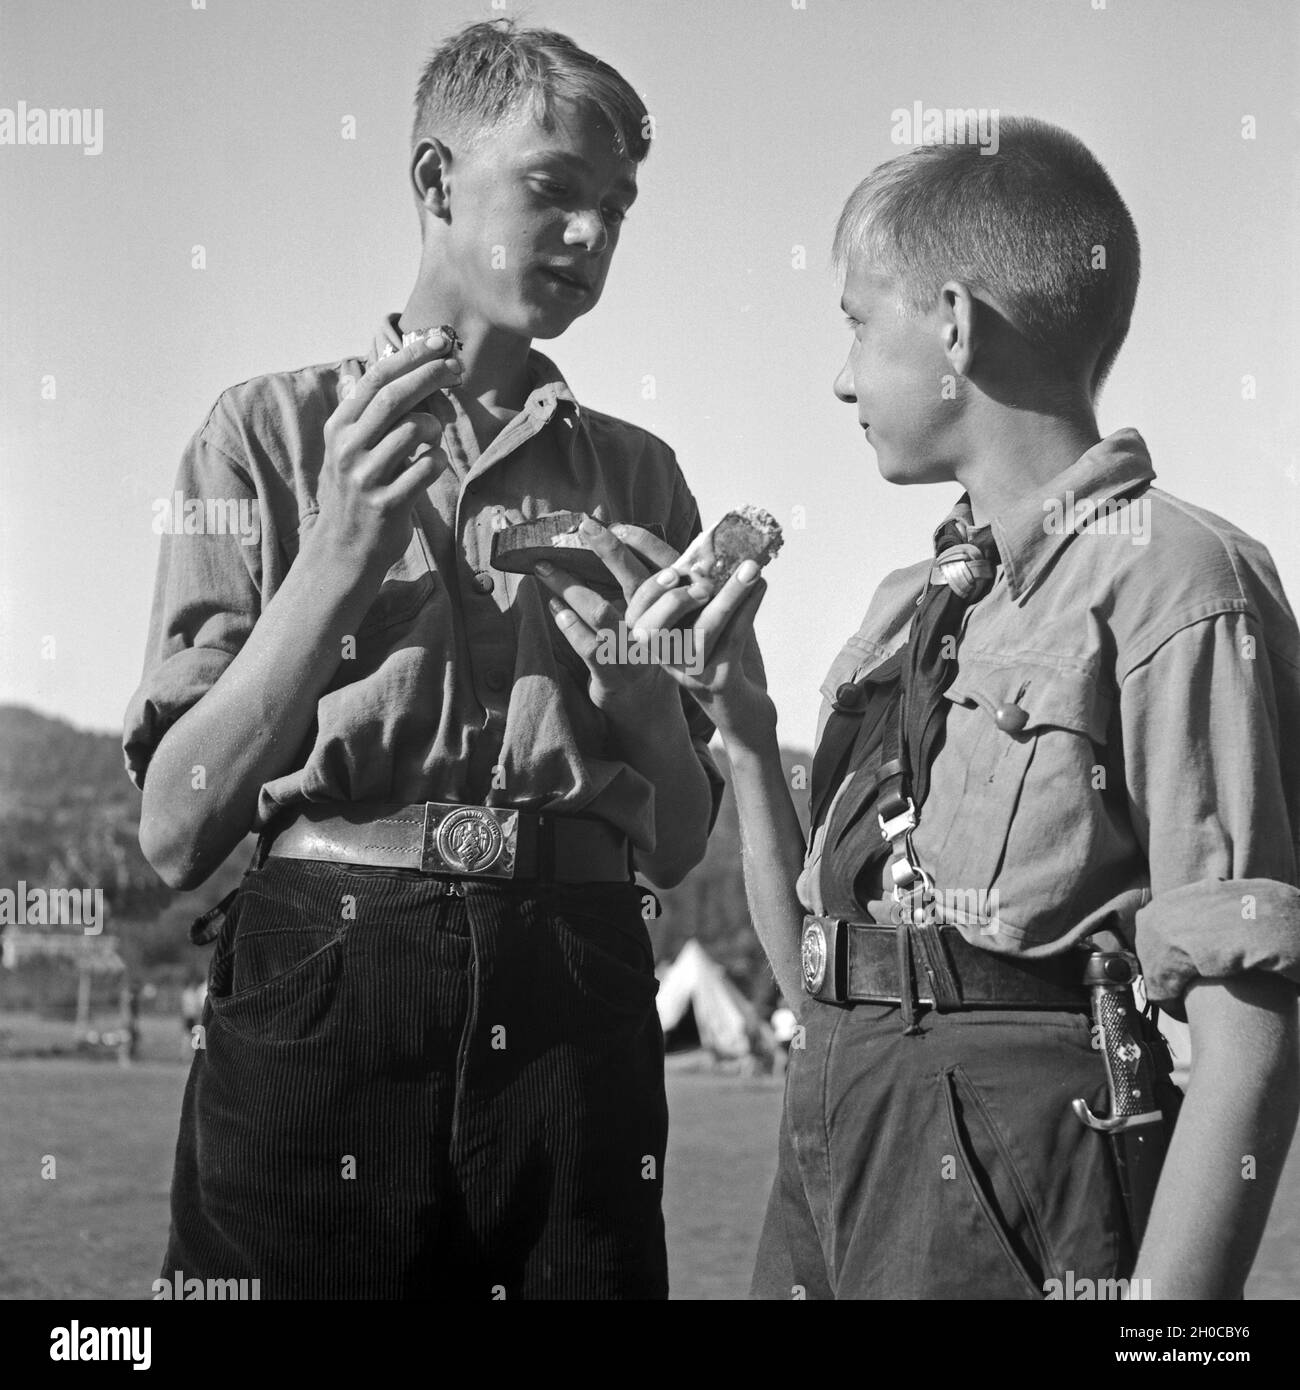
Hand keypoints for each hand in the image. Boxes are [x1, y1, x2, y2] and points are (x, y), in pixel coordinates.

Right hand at [312, 328, 460, 573]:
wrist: (344, 550)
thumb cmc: (356, 492)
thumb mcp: (348, 450)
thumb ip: (362, 414)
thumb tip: (367, 372)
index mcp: (339, 427)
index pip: (375, 379)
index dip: (409, 357)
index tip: (437, 341)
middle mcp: (348, 448)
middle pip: (395, 397)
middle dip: (430, 375)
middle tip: (456, 367)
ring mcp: (366, 477)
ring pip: (414, 429)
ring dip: (434, 427)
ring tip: (432, 439)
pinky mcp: (387, 503)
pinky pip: (427, 468)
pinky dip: (438, 461)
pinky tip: (432, 466)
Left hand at [532, 517, 685, 714]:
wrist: (648, 707)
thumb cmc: (644, 652)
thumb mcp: (651, 618)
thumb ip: (641, 586)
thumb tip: (610, 540)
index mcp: (671, 610)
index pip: (664, 565)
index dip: (640, 541)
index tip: (610, 520)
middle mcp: (657, 629)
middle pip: (638, 582)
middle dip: (610, 551)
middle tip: (583, 526)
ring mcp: (636, 654)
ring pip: (603, 613)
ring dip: (571, 587)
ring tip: (545, 567)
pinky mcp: (614, 676)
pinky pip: (589, 647)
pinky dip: (569, 624)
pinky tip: (553, 606)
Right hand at [615, 524, 770, 723]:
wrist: (743, 711)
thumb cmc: (723, 655)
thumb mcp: (706, 616)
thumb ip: (700, 585)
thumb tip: (712, 539)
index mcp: (654, 637)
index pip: (636, 604)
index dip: (638, 577)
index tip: (645, 548)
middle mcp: (664, 658)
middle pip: (653, 624)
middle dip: (671, 592)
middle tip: (698, 568)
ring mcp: (690, 671)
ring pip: (703, 628)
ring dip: (729, 595)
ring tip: (750, 566)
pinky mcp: (719, 681)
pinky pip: (733, 639)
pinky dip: (748, 609)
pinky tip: (761, 586)